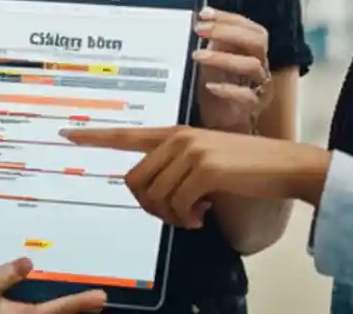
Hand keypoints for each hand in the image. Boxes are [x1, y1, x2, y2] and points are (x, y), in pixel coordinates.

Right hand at [0, 258, 105, 312]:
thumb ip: (3, 276)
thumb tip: (27, 262)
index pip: (59, 309)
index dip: (80, 302)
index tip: (101, 296)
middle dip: (82, 310)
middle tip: (101, 300)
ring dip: (76, 313)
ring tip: (94, 305)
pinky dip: (66, 313)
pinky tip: (74, 310)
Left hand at [62, 126, 331, 227]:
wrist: (285, 165)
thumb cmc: (246, 168)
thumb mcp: (207, 161)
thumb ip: (177, 169)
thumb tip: (152, 196)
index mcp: (175, 133)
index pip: (127, 134)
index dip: (95, 136)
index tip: (67, 133)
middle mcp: (178, 138)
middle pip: (136, 181)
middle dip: (151, 207)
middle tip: (178, 215)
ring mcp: (191, 151)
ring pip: (154, 196)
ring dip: (171, 216)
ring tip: (195, 214)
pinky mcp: (204, 168)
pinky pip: (176, 205)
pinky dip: (187, 219)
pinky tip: (203, 216)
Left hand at [193, 8, 270, 132]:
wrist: (220, 123)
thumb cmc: (217, 87)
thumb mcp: (212, 60)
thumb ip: (213, 43)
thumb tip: (203, 22)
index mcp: (252, 51)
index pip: (250, 27)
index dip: (229, 18)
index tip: (205, 14)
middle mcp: (260, 65)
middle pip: (257, 41)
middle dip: (229, 31)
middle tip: (201, 30)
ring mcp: (259, 86)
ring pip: (252, 65)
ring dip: (223, 57)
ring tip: (199, 55)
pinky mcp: (252, 107)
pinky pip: (246, 96)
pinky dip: (228, 89)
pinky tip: (210, 86)